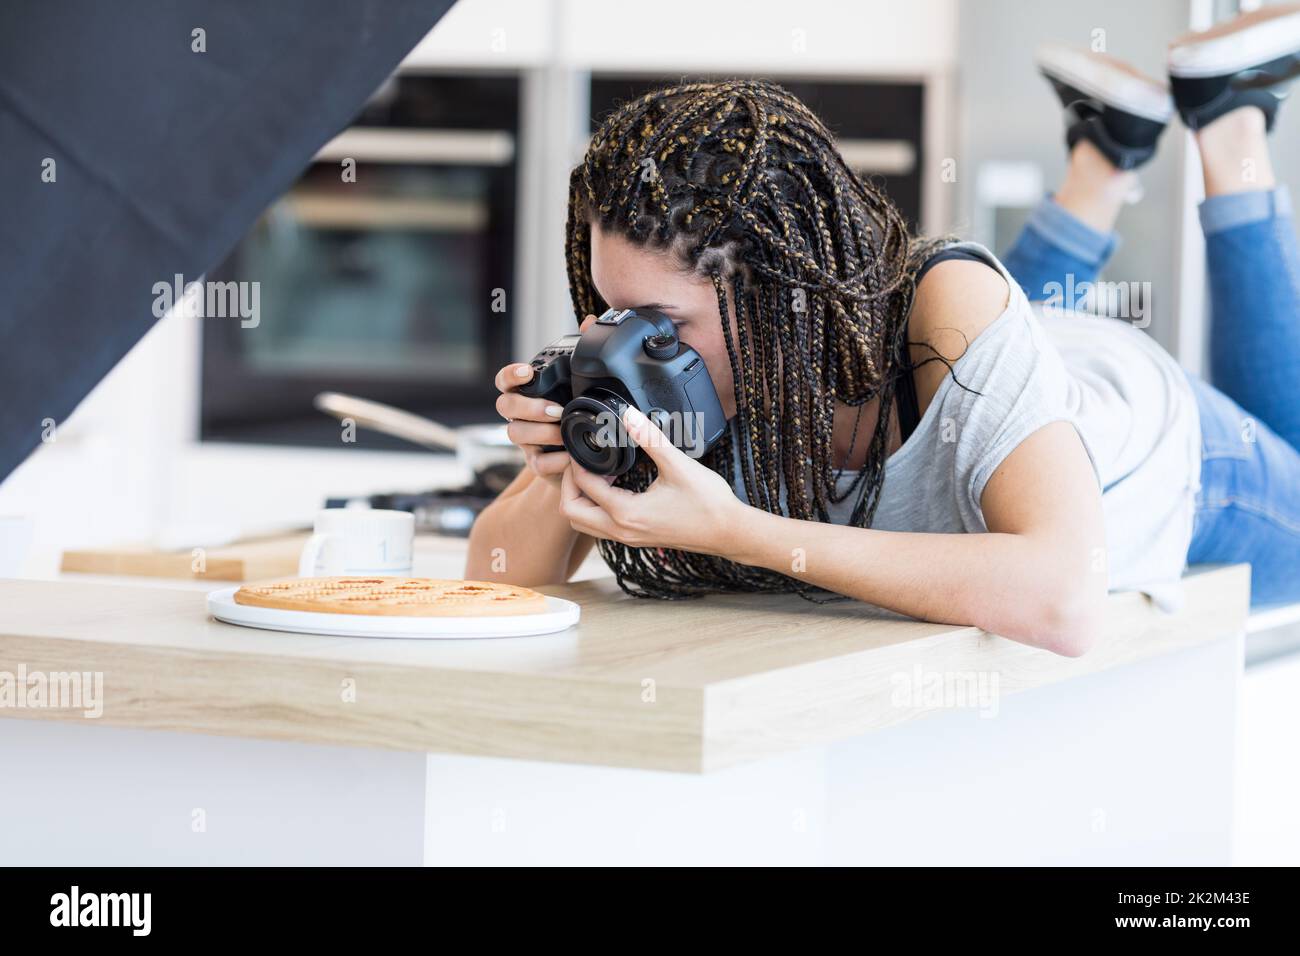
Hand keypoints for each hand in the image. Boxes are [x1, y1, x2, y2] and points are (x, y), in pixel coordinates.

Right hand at [494, 314, 596, 487]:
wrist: (587, 453)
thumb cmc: (578, 412)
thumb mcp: (583, 382)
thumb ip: (583, 352)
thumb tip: (590, 322)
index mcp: (527, 393)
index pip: (505, 380)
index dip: (510, 375)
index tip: (527, 372)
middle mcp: (520, 415)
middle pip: (505, 406)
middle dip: (528, 407)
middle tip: (556, 410)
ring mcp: (526, 440)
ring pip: (515, 434)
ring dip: (541, 433)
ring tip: (565, 432)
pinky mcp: (537, 463)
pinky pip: (537, 463)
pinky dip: (555, 460)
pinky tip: (571, 456)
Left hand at [560, 405, 742, 555]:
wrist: (728, 532)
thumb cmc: (708, 503)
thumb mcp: (678, 465)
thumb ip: (650, 438)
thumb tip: (628, 414)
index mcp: (626, 513)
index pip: (582, 487)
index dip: (575, 464)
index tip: (582, 446)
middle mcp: (621, 531)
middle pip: (571, 513)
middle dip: (568, 485)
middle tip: (580, 462)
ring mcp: (628, 538)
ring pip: (584, 524)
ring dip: (581, 499)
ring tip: (598, 472)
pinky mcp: (636, 539)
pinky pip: (601, 526)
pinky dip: (596, 507)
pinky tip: (615, 486)